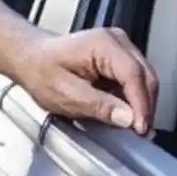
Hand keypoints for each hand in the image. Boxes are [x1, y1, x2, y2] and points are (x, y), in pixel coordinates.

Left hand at [14, 28, 157, 134]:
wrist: (30, 58)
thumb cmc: (41, 70)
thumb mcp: (66, 94)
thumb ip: (99, 105)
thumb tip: (127, 118)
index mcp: (103, 44)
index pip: (134, 75)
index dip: (141, 105)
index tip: (141, 129)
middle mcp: (116, 41)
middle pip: (145, 76)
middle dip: (145, 107)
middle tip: (141, 134)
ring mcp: (120, 47)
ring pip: (144, 79)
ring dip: (140, 104)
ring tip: (132, 128)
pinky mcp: (119, 57)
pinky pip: (135, 80)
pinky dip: (133, 99)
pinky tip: (124, 114)